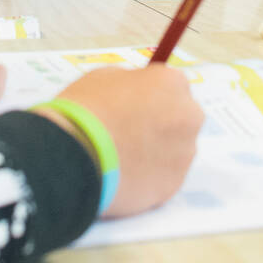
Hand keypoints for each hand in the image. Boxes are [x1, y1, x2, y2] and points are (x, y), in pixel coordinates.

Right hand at [48, 65, 203, 218]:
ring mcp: (184, 153)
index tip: (138, 109)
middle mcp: (188, 116)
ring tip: (122, 159)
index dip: (154, 99)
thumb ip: (133, 84)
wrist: (75, 155)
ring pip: (175, 152)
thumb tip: (137, 94)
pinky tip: (123, 177)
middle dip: (162, 127)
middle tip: (131, 135)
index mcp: (172, 83)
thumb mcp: (106, 78)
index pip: (174, 88)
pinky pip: (163, 179)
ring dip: (156, 154)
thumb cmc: (85, 111)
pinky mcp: (173, 185)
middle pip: (182, 119)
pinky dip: (148, 179)